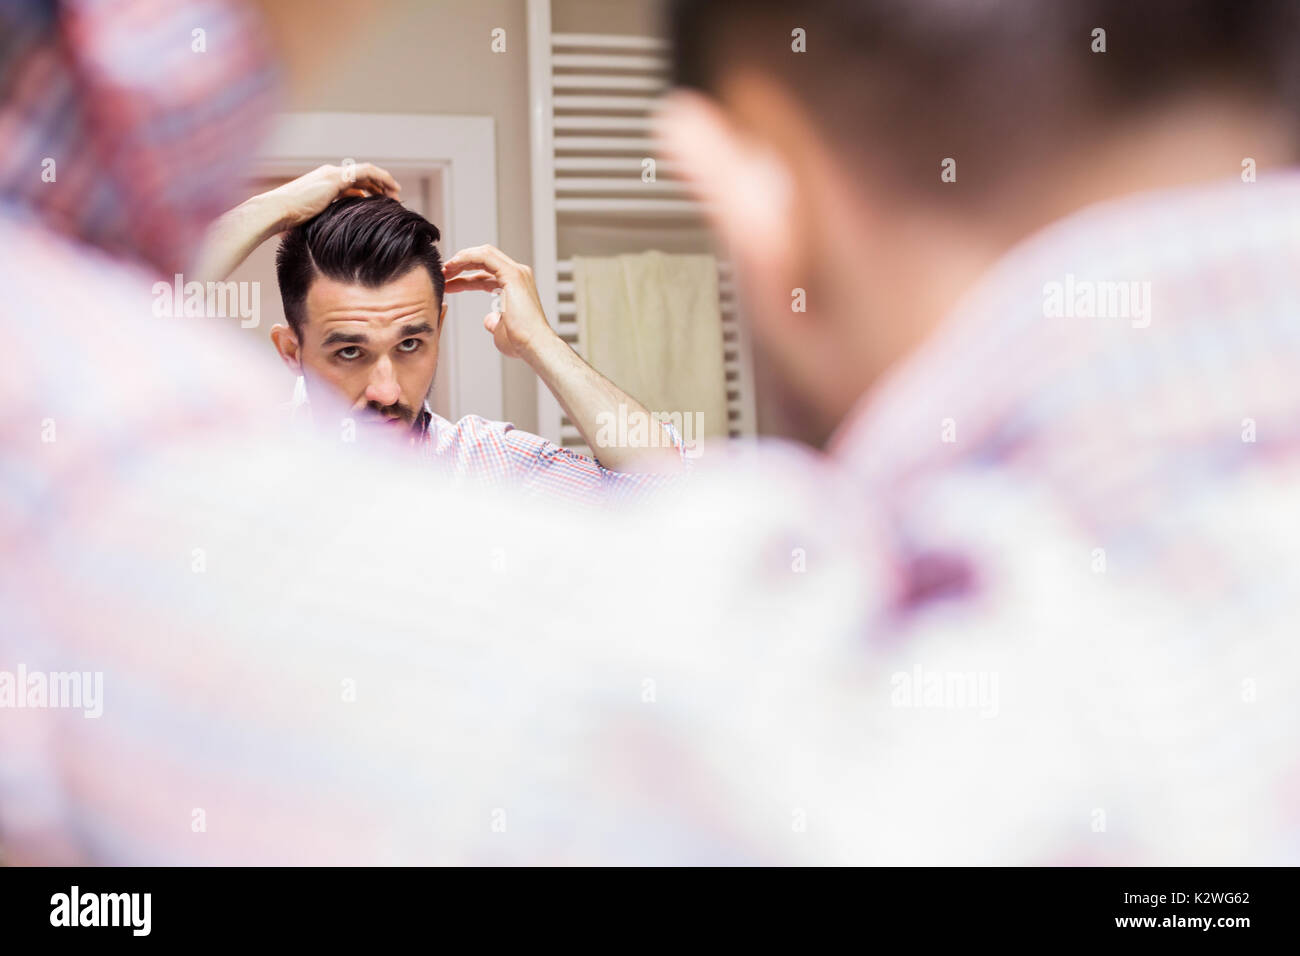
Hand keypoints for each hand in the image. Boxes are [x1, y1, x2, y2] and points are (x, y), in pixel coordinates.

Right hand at [262, 162, 400, 231]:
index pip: (351, 185)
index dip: (368, 192)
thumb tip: (326, 243)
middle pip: (361, 178)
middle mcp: (329, 175)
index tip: (381, 204)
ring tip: (396, 195)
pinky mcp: (335, 177)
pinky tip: (392, 188)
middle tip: (394, 200)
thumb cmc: (287, 222)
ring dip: (383, 182)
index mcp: (323, 185)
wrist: (277, 211)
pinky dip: (381, 177)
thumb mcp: (311, 223)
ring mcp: (332, 174)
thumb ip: (323, 224)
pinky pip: (366, 172)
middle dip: (379, 187)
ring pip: (366, 172)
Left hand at [442, 245, 557, 361]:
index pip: (486, 274)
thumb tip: (489, 320)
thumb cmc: (521, 342)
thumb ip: (494, 321)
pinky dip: (467, 258)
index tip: (448, 284)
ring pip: (484, 253)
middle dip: (461, 265)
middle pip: (484, 261)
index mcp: (515, 287)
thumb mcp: (500, 330)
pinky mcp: (512, 274)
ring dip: (462, 259)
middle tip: (443, 274)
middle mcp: (518, 276)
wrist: (534, 345)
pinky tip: (453, 265)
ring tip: (445, 269)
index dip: (465, 278)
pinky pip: (485, 256)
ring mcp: (517, 272)